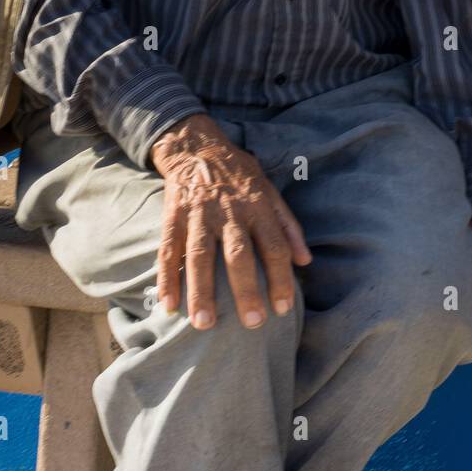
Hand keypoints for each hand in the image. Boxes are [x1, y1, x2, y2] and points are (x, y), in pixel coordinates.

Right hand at [151, 113, 311, 330]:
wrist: (197, 146)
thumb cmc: (239, 175)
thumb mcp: (270, 191)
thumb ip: (288, 225)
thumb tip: (305, 260)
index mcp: (257, 206)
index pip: (274, 246)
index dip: (280, 278)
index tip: (283, 308)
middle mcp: (229, 211)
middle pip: (238, 254)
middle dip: (245, 289)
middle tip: (252, 322)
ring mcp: (199, 214)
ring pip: (200, 255)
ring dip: (201, 291)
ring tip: (204, 323)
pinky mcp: (173, 216)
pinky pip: (168, 250)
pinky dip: (166, 278)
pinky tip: (168, 304)